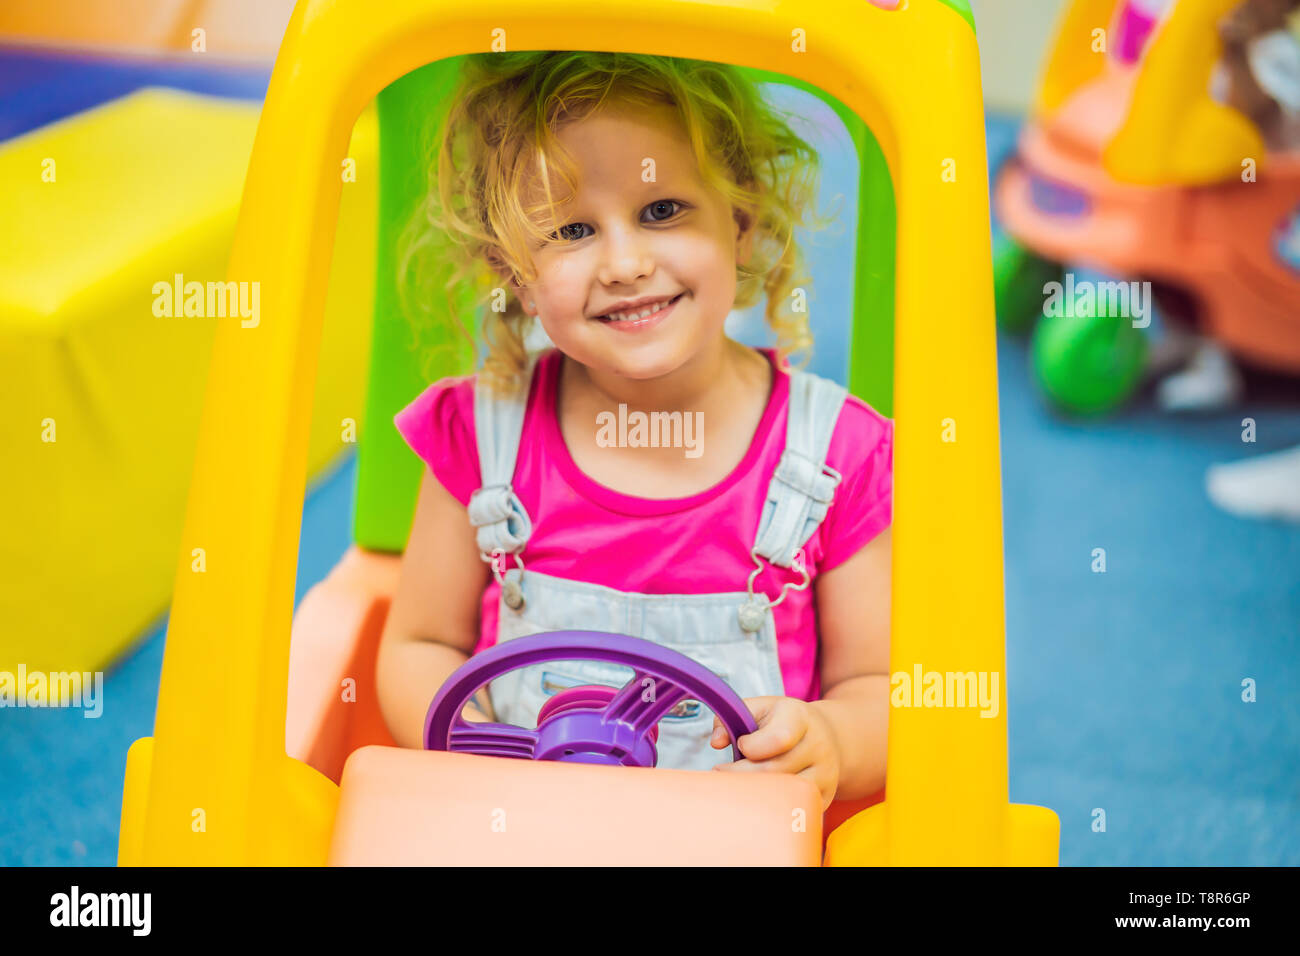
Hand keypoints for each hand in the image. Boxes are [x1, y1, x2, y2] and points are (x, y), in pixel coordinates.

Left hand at [709, 696, 840, 810]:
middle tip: (722, 773)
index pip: (778, 738)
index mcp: (800, 718)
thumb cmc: (785, 721)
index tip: (741, 744)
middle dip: (741, 774)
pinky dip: (771, 805)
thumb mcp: (760, 708)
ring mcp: (825, 773)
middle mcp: (818, 746)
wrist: (829, 735)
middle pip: (774, 770)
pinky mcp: (825, 795)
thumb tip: (717, 742)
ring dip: (754, 791)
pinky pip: (793, 807)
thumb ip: (733, 716)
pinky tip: (759, 795)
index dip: (751, 746)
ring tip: (740, 783)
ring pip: (783, 793)